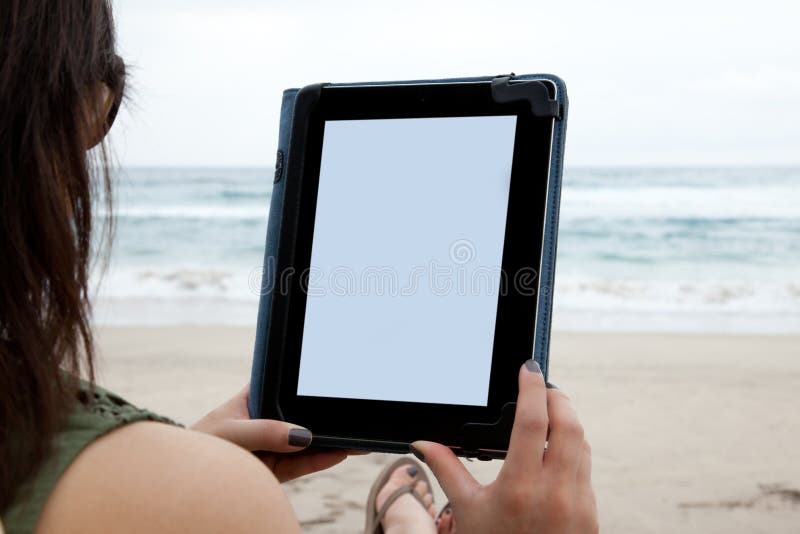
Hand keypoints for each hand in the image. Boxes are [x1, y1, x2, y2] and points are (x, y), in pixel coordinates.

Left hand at [191, 384, 347, 481]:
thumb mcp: (230, 434)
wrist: (184, 484)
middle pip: (303, 415)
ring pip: (307, 441)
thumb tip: (302, 435)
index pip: (286, 385)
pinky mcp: (273, 469)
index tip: (335, 380)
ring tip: (358, 439)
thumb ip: (264, 432)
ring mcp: (272, 446)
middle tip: (354, 414)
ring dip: (331, 440)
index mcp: (254, 398)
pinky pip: (302, 464)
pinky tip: (341, 453)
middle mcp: (267, 420)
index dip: (309, 382)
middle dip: (327, 415)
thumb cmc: (199, 448)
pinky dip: (320, 460)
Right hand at [412, 361, 597, 532]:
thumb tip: (423, 441)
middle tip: (542, 388)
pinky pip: (586, 469)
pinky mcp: (591, 515)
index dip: (533, 387)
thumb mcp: (466, 510)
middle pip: (569, 423)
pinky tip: (554, 453)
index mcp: (520, 486)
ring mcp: (579, 504)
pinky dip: (573, 450)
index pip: (534, 420)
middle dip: (558, 398)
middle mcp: (556, 492)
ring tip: (547, 416)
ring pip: (582, 444)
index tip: (529, 369)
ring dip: (567, 423)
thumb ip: (446, 468)